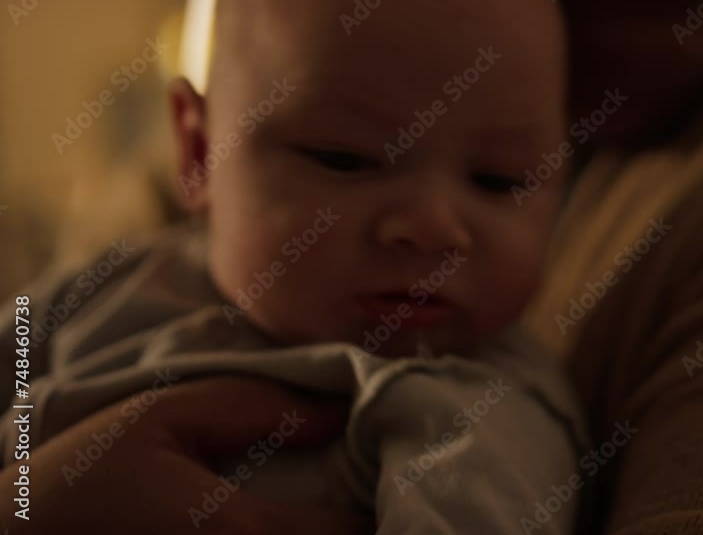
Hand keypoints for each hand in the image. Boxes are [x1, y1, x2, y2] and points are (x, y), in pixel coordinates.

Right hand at [1, 377, 373, 533]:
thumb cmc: (87, 478)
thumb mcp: (164, 417)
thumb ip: (254, 407)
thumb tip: (335, 409)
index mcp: (243, 534)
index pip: (350, 533)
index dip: (378, 503)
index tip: (388, 470)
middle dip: (368, 526)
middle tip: (379, 488)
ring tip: (348, 508)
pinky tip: (301, 521)